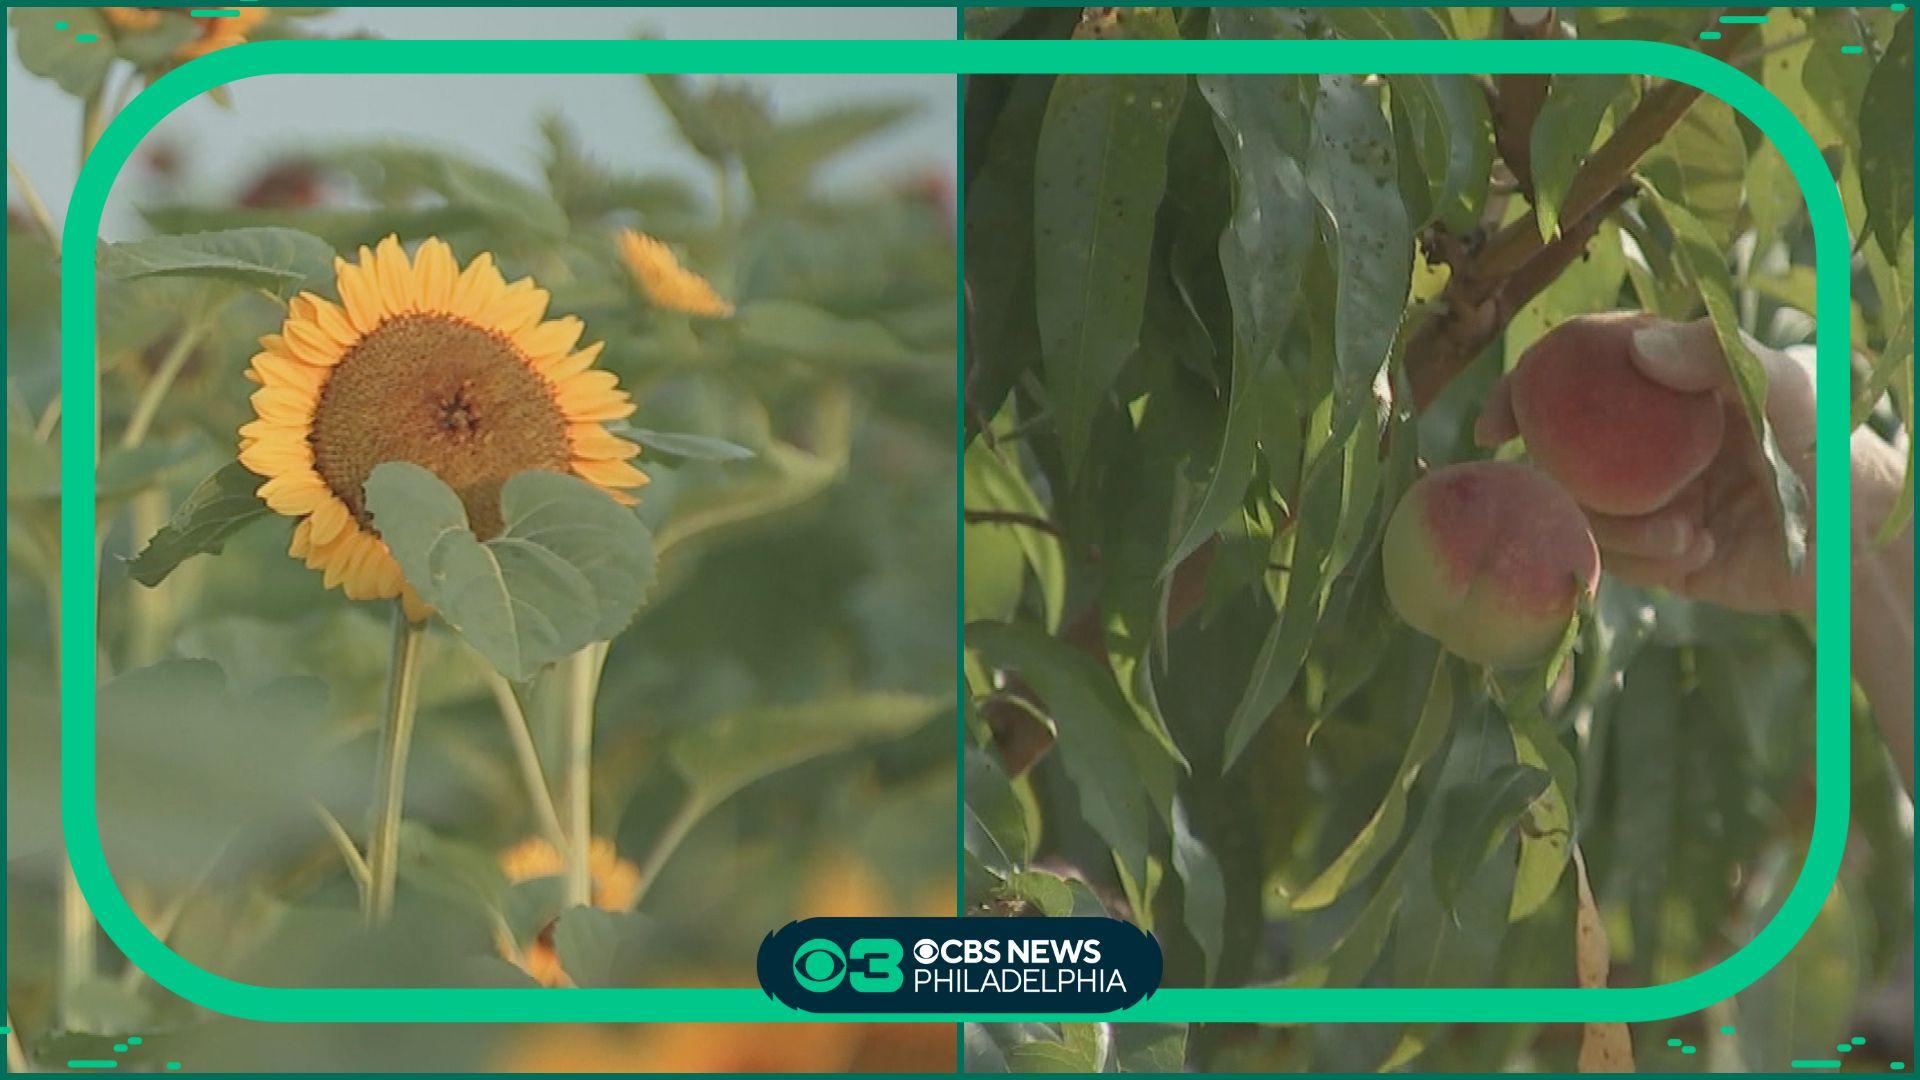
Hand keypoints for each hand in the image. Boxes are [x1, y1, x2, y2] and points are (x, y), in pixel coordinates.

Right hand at [1474, 313, 1817, 612]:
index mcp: (1672, 385)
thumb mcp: (1791, 388)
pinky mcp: (1659, 550)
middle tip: (1549, 492)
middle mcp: (1649, 439)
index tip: (1498, 418)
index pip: (1583, 369)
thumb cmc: (1839, 451)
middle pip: (1563, 448)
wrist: (1865, 548)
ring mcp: (1650, 495)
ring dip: (1618, 526)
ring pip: (1583, 510)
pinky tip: (1694, 551)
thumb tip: (1638, 348)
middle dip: (1549, 474)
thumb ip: (1720, 357)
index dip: (1530, 386)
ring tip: (1682, 531)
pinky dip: (1644, 556)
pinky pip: (1616, 558)